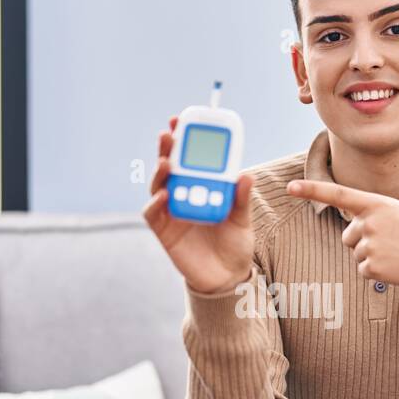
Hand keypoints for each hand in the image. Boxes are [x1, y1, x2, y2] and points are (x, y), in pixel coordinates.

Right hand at [142, 116, 254, 293]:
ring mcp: (171, 212)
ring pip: (158, 186)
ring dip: (160, 172)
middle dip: (167, 148)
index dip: (183, 140)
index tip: (182, 121)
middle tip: (169, 133)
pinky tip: (164, 193)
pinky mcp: (164, 232)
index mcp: (201, 187)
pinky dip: (156, 203)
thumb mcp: (242, 220)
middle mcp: (183, 195)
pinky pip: (153, 214)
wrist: (227, 277)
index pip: (190, 159)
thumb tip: (245, 176)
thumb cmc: (234, 245)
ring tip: (166, 161)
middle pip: (169, 167)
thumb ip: (241, 200)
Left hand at [286, 179, 398, 306]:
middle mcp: (370, 221)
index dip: (312, 190)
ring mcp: (370, 243)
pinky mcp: (371, 265)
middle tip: (392, 241)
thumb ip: (368, 215)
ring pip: (355, 253)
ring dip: (372, 256)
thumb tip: (349, 232)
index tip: (289, 187)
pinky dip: (375, 271)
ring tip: (395, 252)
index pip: (339, 193)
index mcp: (376, 203)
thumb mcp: (393, 214)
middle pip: (348, 235)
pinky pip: (361, 269)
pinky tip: (394, 265)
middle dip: (364, 241)